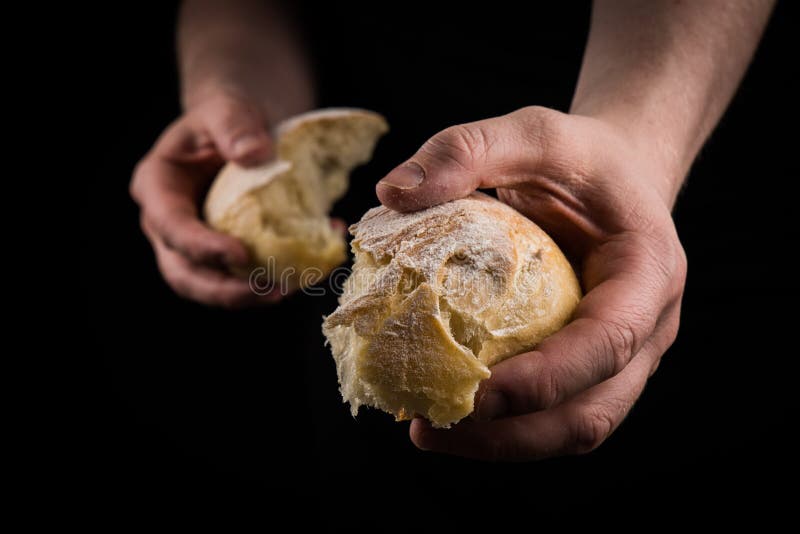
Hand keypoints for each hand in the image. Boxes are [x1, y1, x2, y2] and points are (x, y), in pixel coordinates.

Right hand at [130, 93, 280, 307]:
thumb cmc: (228, 116)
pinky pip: (242, 276)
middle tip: (268, 292)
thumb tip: (254, 154)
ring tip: (290, 289)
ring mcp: (195, 244)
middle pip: (183, 273)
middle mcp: (168, 224)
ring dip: (249, 296)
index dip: (201, 247)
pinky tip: (308, 270)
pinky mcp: (224, 255)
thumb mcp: (228, 108)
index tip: (240, 254)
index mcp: (158, 186)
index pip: (171, 226)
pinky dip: (273, 279)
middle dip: (224, 291)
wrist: (242, 129)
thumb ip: (235, 126)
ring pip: (211, 286)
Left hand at [376, 106, 686, 459]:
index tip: (475, 395)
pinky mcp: (590, 365)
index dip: (545, 381)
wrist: (617, 178)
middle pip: (593, 411)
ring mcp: (623, 355)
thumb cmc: (579, 157)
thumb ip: (468, 149)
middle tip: (432, 428)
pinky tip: (447, 408)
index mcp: (648, 273)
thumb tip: (391, 193)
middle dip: (514, 436)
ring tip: (428, 430)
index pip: (608, 344)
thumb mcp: (532, 132)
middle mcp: (646, 327)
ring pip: (573, 426)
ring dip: (502, 443)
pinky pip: (553, 411)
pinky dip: (504, 425)